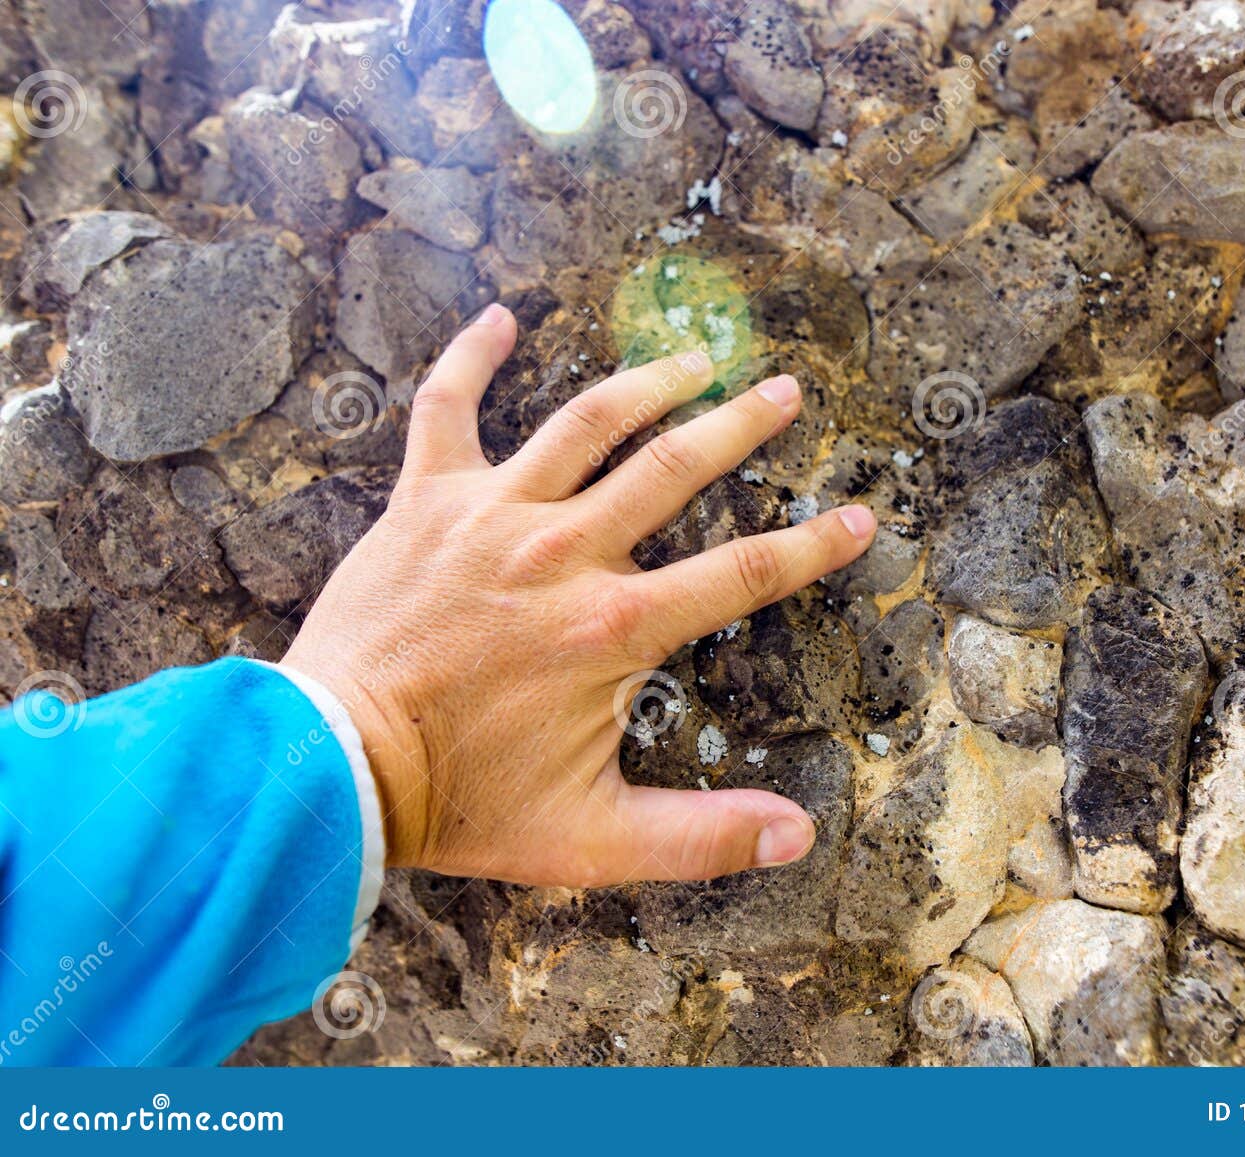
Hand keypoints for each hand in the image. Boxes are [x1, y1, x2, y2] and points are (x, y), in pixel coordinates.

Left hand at [281, 304, 876, 886]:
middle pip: (674, 468)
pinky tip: (500, 317)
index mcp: (615, 627)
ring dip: (647, 382)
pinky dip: (470, 357)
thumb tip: (800, 836)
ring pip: (586, 422)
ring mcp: (492, 516)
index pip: (742, 573)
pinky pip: (446, 408)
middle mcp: (564, 553)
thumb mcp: (593, 839)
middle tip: (784, 392)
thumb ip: (701, 837)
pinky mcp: (425, 501)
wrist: (331, 770)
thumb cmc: (461, 804)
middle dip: (740, 426)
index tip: (859, 518)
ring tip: (693, 358)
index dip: (812, 546)